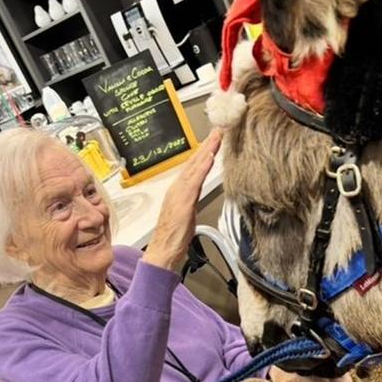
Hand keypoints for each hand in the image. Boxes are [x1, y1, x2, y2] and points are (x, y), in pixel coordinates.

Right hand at [143, 130, 222, 274]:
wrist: (162, 252)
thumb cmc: (173, 237)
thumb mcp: (187, 214)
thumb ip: (192, 200)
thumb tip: (198, 192)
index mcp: (179, 190)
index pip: (194, 167)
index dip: (204, 151)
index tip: (215, 138)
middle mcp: (177, 188)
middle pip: (194, 162)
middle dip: (207, 145)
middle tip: (218, 129)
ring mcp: (179, 194)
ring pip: (195, 167)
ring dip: (206, 151)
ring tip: (217, 137)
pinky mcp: (183, 202)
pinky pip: (194, 181)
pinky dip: (201, 168)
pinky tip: (209, 157)